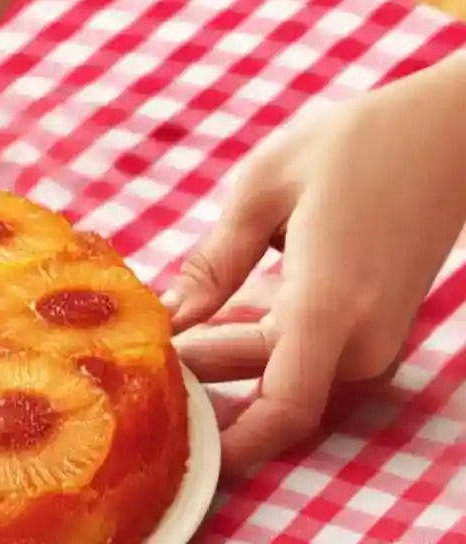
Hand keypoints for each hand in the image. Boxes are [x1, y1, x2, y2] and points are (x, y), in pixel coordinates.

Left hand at [163, 57, 465, 475]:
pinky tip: (206, 312)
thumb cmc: (355, 148)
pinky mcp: (372, 331)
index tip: (162, 414)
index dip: (220, 432)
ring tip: (156, 331)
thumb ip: (213, 266)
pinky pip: (299, 355)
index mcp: (332, 304)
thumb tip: (168, 323)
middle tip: (132, 356)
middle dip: (200, 383)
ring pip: (278, 375)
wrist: (448, 133)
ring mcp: (373, 341)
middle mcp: (360, 339)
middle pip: (263, 390)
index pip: (280, 409)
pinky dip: (251, 343)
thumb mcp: (260, 190)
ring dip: (222, 362)